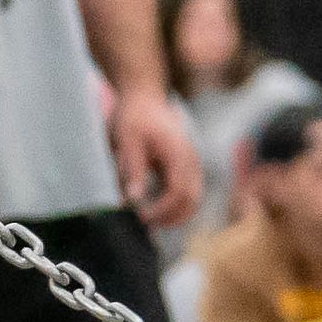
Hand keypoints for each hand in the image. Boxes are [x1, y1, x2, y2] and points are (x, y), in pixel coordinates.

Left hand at [109, 82, 202, 228]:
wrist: (144, 97)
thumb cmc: (134, 116)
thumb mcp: (128, 141)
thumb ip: (133, 169)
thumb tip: (133, 199)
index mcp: (178, 153)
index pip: (179, 193)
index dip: (162, 210)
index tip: (141, 217)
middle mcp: (191, 160)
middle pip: (191, 200)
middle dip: (171, 218)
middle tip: (145, 224)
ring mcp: (192, 163)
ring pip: (193, 199)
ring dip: (175, 214)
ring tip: (151, 220)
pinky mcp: (186, 166)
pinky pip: (189, 192)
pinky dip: (176, 205)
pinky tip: (156, 209)